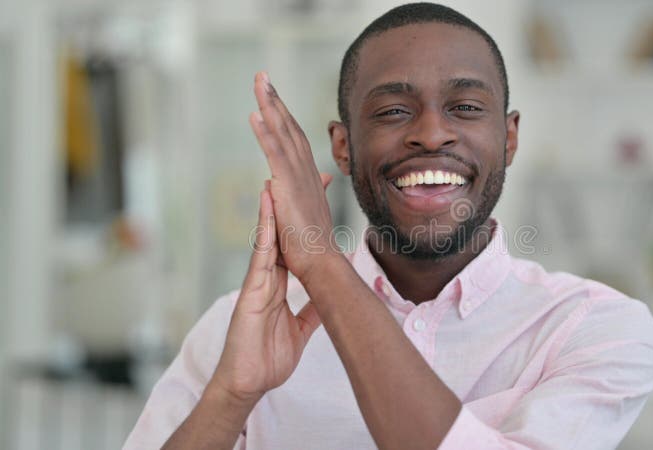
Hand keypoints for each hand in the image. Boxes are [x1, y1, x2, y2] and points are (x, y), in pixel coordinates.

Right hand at [209, 178, 329, 404]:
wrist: (248, 382)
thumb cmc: (267, 358)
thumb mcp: (299, 330)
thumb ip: (311, 312)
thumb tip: (328, 302)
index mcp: (278, 285)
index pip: (292, 247)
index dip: (304, 225)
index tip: (319, 200)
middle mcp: (267, 278)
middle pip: (279, 235)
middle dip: (289, 209)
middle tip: (303, 176)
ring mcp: (257, 282)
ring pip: (265, 238)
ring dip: (271, 209)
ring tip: (277, 179)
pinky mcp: (250, 289)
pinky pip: (258, 254)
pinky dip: (264, 230)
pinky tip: (267, 208)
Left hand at [248, 71, 336, 282]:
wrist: (321, 261)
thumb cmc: (316, 243)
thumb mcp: (315, 210)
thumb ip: (317, 190)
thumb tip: (322, 179)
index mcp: (309, 176)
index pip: (295, 139)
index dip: (285, 116)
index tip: (274, 96)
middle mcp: (306, 170)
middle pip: (289, 127)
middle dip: (276, 100)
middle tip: (263, 76)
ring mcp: (298, 176)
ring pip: (283, 133)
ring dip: (270, 105)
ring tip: (259, 82)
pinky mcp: (288, 185)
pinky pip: (275, 153)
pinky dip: (266, 132)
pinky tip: (256, 114)